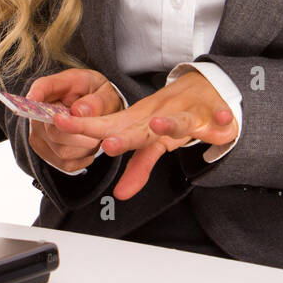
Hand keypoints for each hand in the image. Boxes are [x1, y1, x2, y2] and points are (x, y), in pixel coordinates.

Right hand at [26, 68, 123, 174]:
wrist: (96, 112)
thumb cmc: (97, 97)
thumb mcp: (105, 92)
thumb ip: (97, 101)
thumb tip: (79, 112)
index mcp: (57, 87)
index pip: (41, 87)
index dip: (36, 93)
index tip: (34, 98)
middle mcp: (40, 111)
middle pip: (52, 129)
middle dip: (81, 135)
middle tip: (98, 134)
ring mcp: (39, 134)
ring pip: (61, 150)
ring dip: (85, 148)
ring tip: (94, 136)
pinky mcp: (45, 152)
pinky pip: (66, 163)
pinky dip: (83, 158)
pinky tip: (88, 146)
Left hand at [52, 69, 237, 199]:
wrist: (206, 89)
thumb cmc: (173, 117)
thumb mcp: (154, 144)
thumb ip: (138, 168)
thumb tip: (120, 193)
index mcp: (142, 124)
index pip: (110, 127)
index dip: (86, 128)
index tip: (60, 123)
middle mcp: (161, 117)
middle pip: (141, 127)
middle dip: (126, 135)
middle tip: (108, 142)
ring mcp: (188, 115)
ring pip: (180, 120)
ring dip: (171, 123)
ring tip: (160, 125)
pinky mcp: (214, 114)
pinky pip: (219, 116)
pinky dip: (221, 117)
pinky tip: (223, 120)